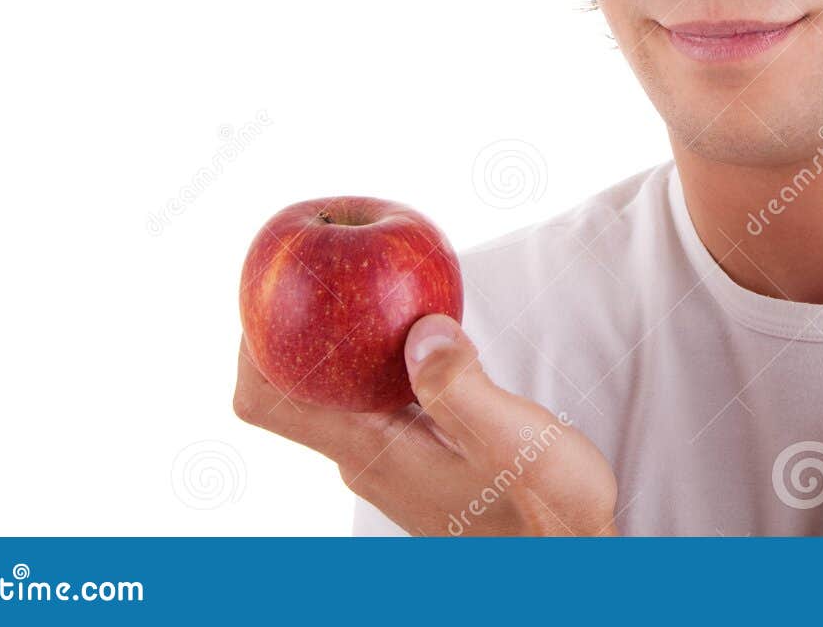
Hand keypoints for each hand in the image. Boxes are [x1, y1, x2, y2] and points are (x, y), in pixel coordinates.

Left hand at [233, 314, 618, 535]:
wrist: (570, 561)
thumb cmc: (547, 513)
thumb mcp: (514, 441)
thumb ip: (461, 386)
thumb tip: (420, 327)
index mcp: (371, 452)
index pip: (267, 400)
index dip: (251, 344)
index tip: (271, 288)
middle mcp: (365, 457)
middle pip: (294, 385)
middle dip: (297, 322)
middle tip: (328, 260)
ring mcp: (390, 458)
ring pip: (339, 389)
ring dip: (345, 336)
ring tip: (375, 278)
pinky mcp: (418, 454)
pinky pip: (377, 394)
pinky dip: (382, 353)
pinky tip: (422, 323)